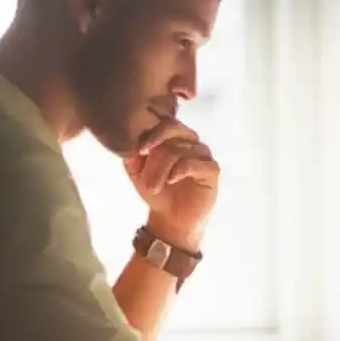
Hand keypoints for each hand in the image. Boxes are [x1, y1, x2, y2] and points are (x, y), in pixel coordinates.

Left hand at [124, 117, 219, 249]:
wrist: (170, 218)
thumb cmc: (156, 191)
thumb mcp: (136, 171)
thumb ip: (131, 153)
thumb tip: (128, 140)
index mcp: (173, 136)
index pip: (165, 122)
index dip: (152, 133)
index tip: (140, 150)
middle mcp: (190, 140)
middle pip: (174, 130)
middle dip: (155, 151)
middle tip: (143, 169)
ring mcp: (202, 154)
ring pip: (180, 149)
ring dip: (161, 169)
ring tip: (153, 187)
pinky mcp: (212, 169)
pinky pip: (195, 163)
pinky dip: (180, 170)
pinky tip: (171, 181)